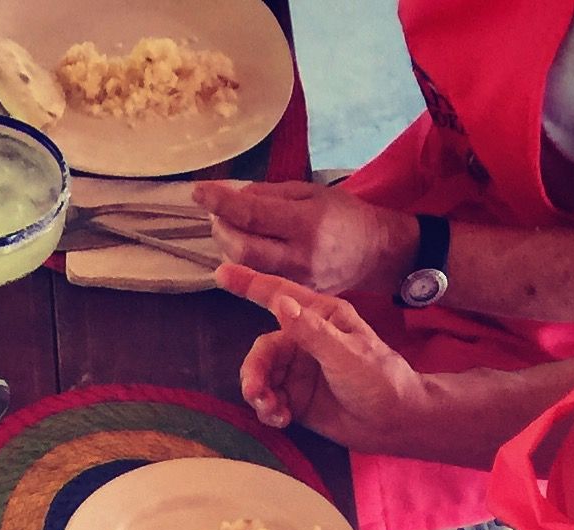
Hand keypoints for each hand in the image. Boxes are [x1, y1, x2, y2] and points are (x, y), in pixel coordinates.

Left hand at [193, 181, 419, 296]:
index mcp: (307, 223)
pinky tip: (242, 244)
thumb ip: (270, 195)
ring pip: (246, 266)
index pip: (253, 214)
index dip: (221, 202)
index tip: (199, 191)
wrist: (373, 252)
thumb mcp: (311, 193)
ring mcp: (295, 280)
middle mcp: (300, 256)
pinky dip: (242, 259)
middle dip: (221, 228)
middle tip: (216, 212)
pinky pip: (257, 276)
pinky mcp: (293, 294)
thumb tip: (232, 198)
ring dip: (227, 244)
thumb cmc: (342, 215)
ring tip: (227, 225)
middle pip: (242, 248)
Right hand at [218, 264, 437, 450]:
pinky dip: (269, 411)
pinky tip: (282, 420)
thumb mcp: (347, 353)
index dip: (249, 284)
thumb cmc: (379, 379)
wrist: (393, 421)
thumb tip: (279, 305)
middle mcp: (305, 341)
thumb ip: (311, 332)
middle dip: (254, 372)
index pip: (279, 296)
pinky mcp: (296, 398)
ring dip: (260, 395)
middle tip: (255, 393)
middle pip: (263, 350)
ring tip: (272, 410)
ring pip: (261, 377)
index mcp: (320, 318)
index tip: (221, 273)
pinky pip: (268, 400)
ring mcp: (299, 371)